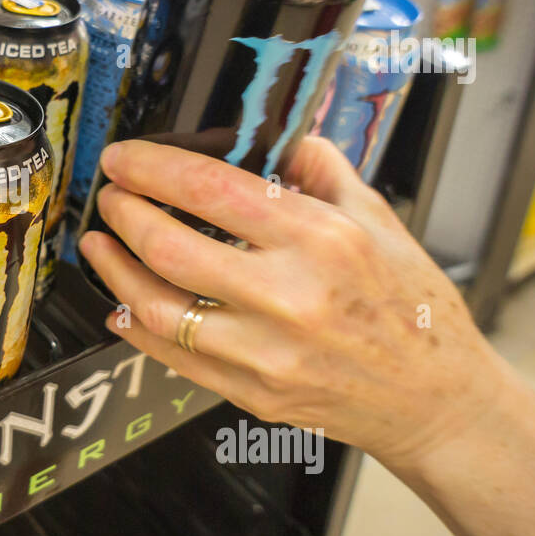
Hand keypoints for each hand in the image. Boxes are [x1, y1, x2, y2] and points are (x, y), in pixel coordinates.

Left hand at [78, 135, 513, 472]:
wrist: (436, 400)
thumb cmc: (413, 308)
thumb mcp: (378, 219)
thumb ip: (319, 169)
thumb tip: (267, 135)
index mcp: (320, 240)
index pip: (211, 189)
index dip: (153, 168)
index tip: (126, 159)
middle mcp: (288, 297)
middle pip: (169, 247)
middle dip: (123, 213)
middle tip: (110, 197)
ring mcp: (265, 353)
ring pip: (158, 307)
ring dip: (114, 270)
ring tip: (98, 244)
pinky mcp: (252, 392)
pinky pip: (172, 356)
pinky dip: (135, 325)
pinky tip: (121, 302)